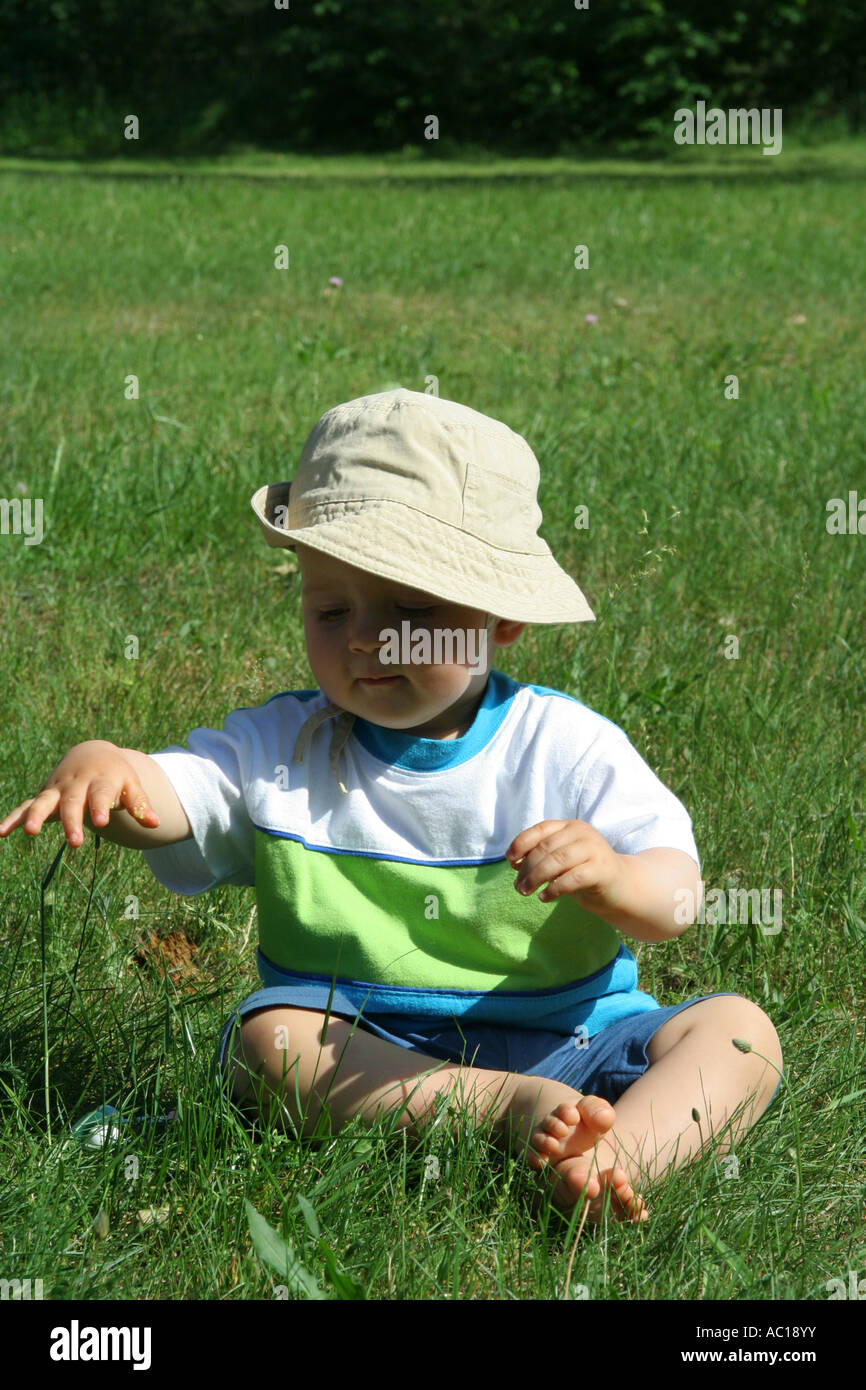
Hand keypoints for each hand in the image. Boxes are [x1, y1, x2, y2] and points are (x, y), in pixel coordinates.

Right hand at [0, 740, 159, 848]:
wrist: (92, 754)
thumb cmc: (115, 775)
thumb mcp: (130, 786)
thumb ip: (140, 805)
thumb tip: (156, 824)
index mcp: (99, 781)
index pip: (100, 795)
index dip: (100, 807)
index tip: (101, 823)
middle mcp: (75, 785)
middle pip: (72, 803)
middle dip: (72, 821)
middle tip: (76, 842)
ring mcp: (57, 790)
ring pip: (44, 803)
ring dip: (36, 816)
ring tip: (30, 832)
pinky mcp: (44, 797)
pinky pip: (26, 807)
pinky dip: (13, 818)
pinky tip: (0, 832)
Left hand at [505, 819, 624, 911]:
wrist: (621, 887)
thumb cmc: (584, 873)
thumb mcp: (560, 861)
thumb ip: (541, 858)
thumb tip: (514, 863)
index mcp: (569, 826)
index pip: (540, 830)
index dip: (521, 844)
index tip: (510, 861)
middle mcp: (582, 833)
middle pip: (545, 848)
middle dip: (527, 868)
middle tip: (518, 886)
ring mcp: (594, 849)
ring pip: (557, 861)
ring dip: (536, 878)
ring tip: (525, 892)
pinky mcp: (602, 869)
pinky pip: (572, 878)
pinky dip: (554, 889)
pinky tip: (545, 898)